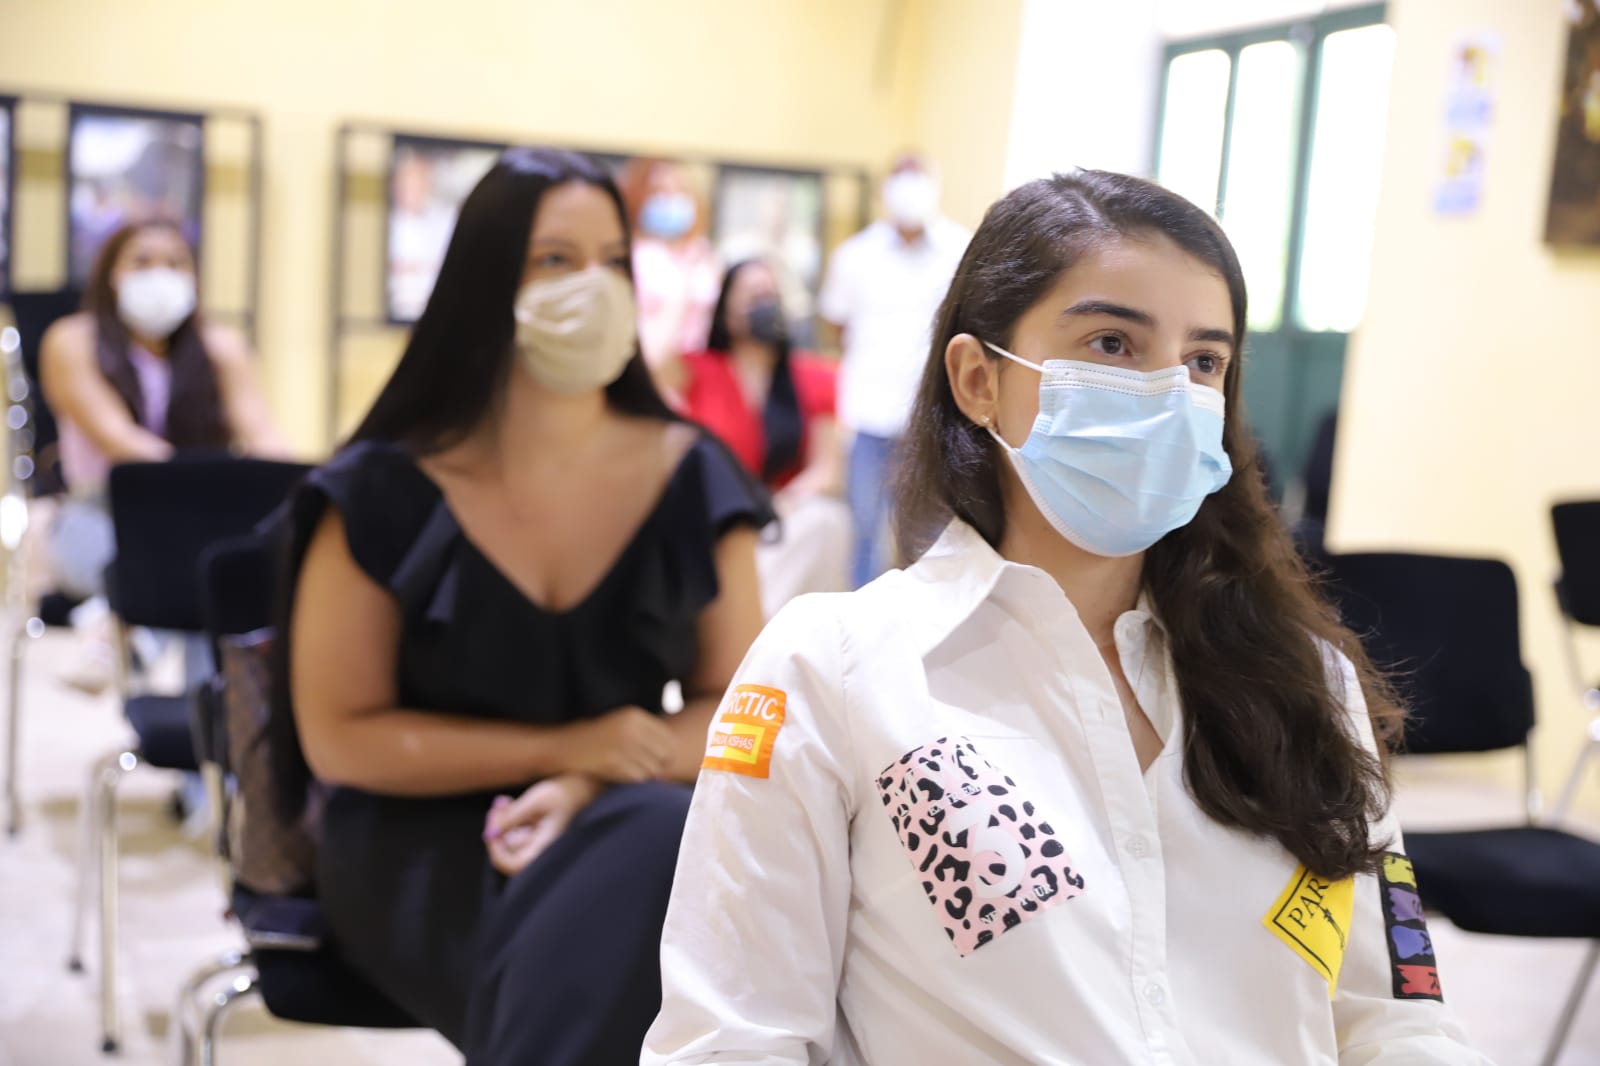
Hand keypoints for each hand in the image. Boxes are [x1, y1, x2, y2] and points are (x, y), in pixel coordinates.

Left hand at [483, 774, 600, 877]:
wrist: (582, 785)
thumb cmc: (563, 794)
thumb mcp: (535, 801)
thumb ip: (511, 818)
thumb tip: (490, 833)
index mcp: (544, 846)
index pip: (514, 865)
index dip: (497, 853)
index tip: (490, 832)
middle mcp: (541, 849)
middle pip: (509, 850)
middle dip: (497, 829)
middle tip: (496, 807)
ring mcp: (538, 841)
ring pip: (510, 838)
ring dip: (502, 821)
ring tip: (503, 801)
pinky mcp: (536, 832)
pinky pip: (515, 831)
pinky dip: (509, 819)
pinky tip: (508, 803)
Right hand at [560, 707, 674, 782]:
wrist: (563, 745)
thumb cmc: (596, 737)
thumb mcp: (621, 724)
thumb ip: (646, 733)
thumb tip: (675, 752)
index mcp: (635, 715)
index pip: (668, 739)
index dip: (668, 753)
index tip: (660, 760)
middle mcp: (631, 729)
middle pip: (664, 756)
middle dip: (658, 765)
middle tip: (645, 769)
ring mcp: (622, 746)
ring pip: (652, 769)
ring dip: (645, 774)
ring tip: (629, 771)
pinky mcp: (613, 763)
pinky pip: (638, 779)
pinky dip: (633, 780)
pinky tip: (621, 775)